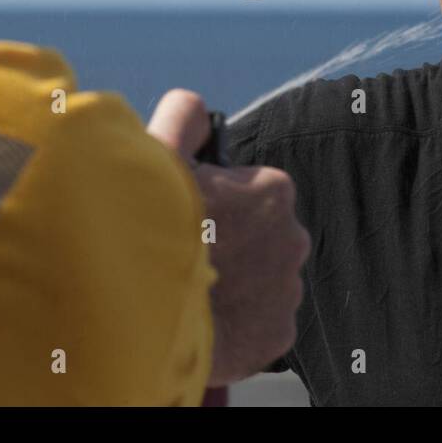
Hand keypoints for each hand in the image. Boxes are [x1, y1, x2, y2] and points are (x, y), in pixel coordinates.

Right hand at [148, 89, 309, 386]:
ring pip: (258, 280)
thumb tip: (196, 107)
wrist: (148, 313)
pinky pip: (257, 324)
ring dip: (231, 283)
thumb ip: (183, 117)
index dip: (214, 200)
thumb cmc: (152, 227)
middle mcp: (293, 238)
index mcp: (273, 191)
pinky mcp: (279, 335)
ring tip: (188, 292)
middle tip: (183, 255)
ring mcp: (287, 291)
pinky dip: (234, 325)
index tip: (187, 215)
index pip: (248, 189)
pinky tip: (202, 322)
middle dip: (228, 242)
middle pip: (256, 235)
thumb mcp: (160, 153)